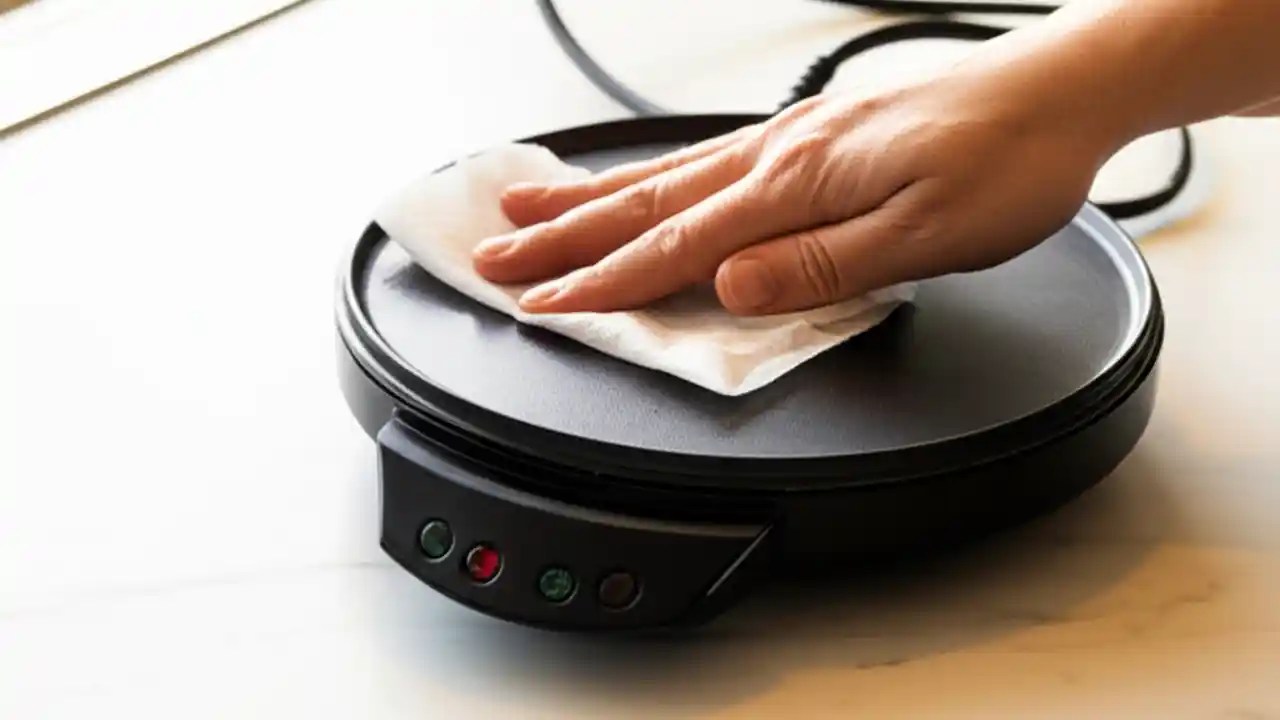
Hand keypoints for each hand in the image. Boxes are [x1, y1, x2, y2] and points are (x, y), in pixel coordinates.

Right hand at [472, 66, 1118, 315]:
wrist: (1058, 92)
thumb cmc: (1006, 162)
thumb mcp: (924, 236)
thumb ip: (820, 267)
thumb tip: (732, 287)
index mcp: (797, 185)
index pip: (677, 248)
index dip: (603, 285)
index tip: (543, 306)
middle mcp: (777, 155)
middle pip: (647, 205)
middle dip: (564, 239)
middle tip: (495, 255)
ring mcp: (787, 140)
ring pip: (666, 176)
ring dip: (589, 199)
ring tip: (529, 208)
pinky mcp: (806, 136)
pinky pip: (703, 161)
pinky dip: (649, 177)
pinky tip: (635, 183)